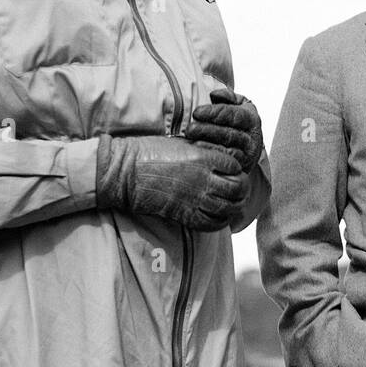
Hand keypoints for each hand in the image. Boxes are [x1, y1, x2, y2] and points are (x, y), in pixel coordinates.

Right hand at [96, 134, 246, 230]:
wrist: (124, 172)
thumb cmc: (147, 152)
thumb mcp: (180, 143)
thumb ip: (201, 151)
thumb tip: (216, 157)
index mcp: (203, 157)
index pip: (236, 166)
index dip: (237, 170)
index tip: (233, 173)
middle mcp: (203, 178)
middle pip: (238, 188)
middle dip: (241, 190)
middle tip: (238, 191)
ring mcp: (195, 198)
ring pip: (228, 207)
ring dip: (233, 207)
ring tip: (231, 205)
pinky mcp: (184, 214)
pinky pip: (212, 223)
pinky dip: (220, 222)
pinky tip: (219, 218)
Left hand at [185, 87, 263, 172]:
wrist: (250, 148)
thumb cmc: (238, 123)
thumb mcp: (239, 106)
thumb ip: (228, 97)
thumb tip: (214, 95)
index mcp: (252, 119)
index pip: (235, 114)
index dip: (215, 113)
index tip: (196, 112)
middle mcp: (253, 138)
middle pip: (229, 134)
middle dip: (207, 130)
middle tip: (189, 129)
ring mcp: (248, 155)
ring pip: (229, 150)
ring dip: (209, 146)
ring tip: (192, 142)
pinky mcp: (242, 168)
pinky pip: (227, 164)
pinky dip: (214, 159)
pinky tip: (200, 155)